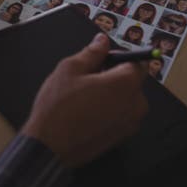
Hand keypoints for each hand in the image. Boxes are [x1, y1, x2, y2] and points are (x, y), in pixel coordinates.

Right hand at [21, 33, 148, 167]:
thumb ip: (91, 52)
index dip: (118, 57)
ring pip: (127, 98)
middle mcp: (136, 103)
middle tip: (87, 78)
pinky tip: (87, 112)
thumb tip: (103, 40)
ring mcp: (131, 123)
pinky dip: (110, 109)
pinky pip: (122, 114)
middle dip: (115, 75)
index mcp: (126, 83)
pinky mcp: (123, 137)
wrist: (50, 146)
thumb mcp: (70, 69)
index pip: (136, 61)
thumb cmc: (58, 105)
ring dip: (113, 93)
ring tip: (85, 96)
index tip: (100, 60)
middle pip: (133, 81)